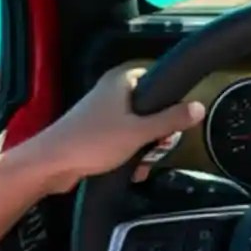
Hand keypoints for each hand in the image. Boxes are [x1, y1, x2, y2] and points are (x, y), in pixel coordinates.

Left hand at [24, 65, 205, 192]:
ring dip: (145, 148)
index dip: (171, 99)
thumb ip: (171, 120)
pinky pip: (124, 139)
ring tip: (142, 164)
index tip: (177, 119)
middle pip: (151, 107)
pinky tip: (132, 170)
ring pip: (139, 127)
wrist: (51, 164)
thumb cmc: (95, 141)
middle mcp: (112, 92)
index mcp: (122, 81)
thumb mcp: (140, 132)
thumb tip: (200, 106)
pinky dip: (131, 154)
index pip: (158, 79)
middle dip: (158, 132)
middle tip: (159, 147)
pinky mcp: (97, 132)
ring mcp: (103, 113)